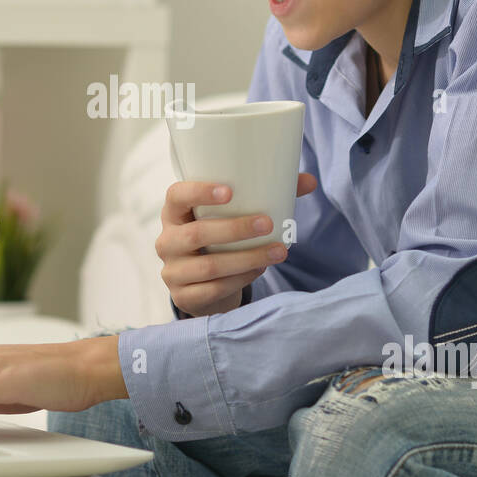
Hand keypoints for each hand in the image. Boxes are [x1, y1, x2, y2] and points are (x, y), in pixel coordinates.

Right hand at [156, 173, 317, 317]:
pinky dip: (240, 280)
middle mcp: (167, 241)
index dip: (199, 192)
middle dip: (235, 229)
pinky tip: (259, 270)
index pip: (176, 196)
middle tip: (267, 224)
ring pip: (209, 266)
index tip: (230, 191)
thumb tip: (309, 181)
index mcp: (175, 213)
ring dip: (247, 258)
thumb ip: (267, 195)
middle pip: (196, 233)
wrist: (204, 285)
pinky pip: (213, 289)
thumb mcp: (233, 217)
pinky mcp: (183, 296)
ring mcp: (172, 271)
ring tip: (277, 252)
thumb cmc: (220, 240)